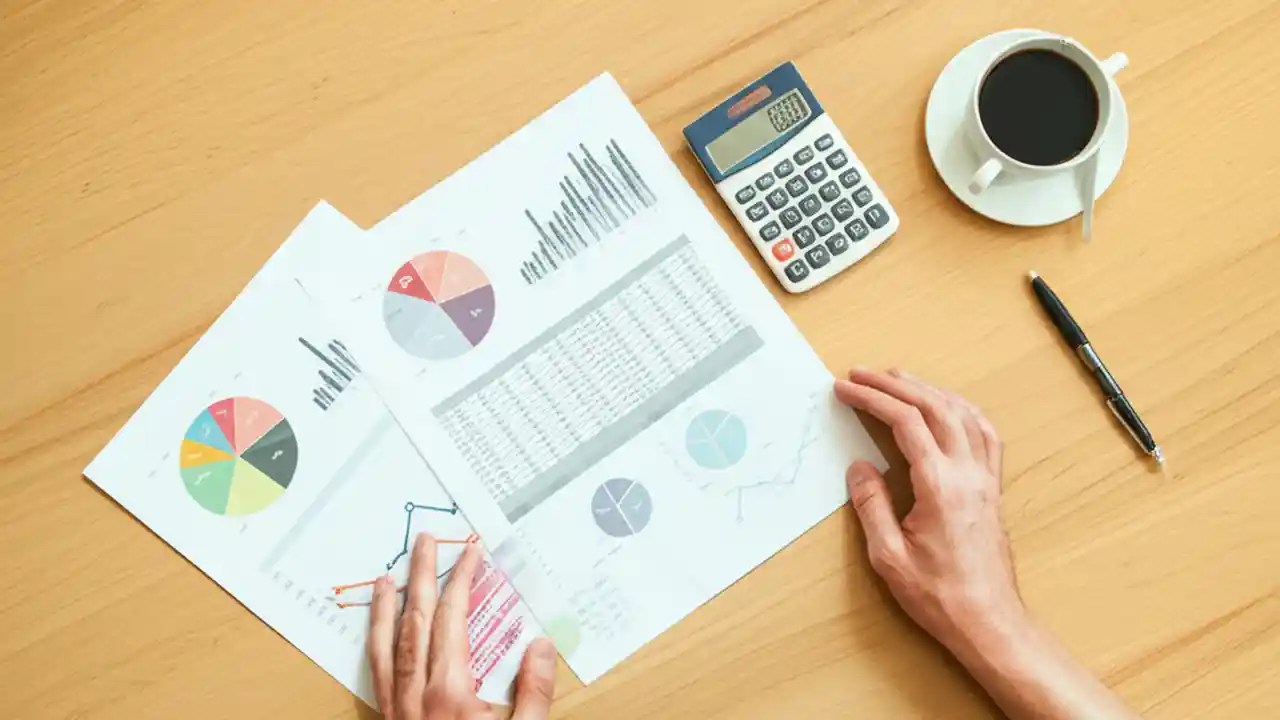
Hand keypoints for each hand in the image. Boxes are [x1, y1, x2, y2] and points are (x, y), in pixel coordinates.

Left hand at [367, 534, 557, 719]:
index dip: (460, 581)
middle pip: (416, 622)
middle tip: (423, 542)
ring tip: (387, 577)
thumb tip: (542, 646)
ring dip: (388, 607)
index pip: (453, 620)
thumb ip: (534, 694)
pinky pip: (376, 671)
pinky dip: (375, 643)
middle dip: (421, 577)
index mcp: (450, 691)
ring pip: (388, 645)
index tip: (470, 553)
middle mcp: (417, 692)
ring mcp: (397, 705)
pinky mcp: (389, 717)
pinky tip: (376, 629)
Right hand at [836, 369, 1139, 718]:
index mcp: (940, 486)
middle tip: (863, 373)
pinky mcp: (993, 489)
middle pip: (934, 408)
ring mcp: (986, 479)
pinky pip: (984, 434)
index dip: (873, 399)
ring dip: (929, 390)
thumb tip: (860, 467)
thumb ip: (872, 506)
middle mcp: (968, 474)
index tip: (846, 389)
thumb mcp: (889, 557)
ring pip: (963, 414)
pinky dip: (962, 410)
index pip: (905, 423)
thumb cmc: (940, 596)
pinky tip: (948, 406)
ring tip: (899, 379)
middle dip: (895, 384)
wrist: (988, 621)